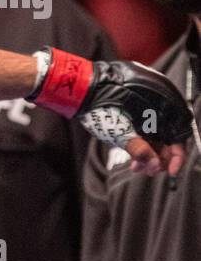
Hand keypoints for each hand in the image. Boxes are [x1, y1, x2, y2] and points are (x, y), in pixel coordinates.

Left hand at [31, 49, 191, 176]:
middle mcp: (159, 104)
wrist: (81, 89)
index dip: (177, 155)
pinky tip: (133, 160)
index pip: (180, 133)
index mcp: (162, 105)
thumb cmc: (100, 107)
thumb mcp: (119, 132)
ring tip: (137, 168)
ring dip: (149, 153)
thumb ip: (139, 149)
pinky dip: (141, 144)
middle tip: (150, 172)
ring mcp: (147, 107)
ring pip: (155, 135)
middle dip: (160, 157)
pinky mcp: (135, 111)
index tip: (171, 171)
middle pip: (168, 136)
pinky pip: (145, 130)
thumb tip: (155, 166)